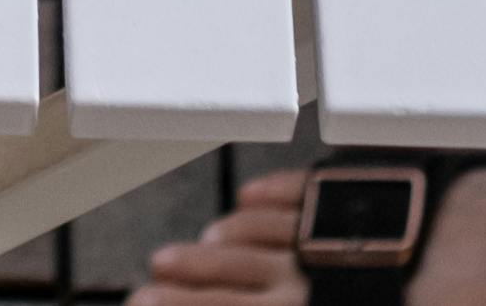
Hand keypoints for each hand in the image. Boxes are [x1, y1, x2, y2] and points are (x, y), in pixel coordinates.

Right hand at [142, 168, 321, 296]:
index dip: (177, 301)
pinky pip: (298, 191)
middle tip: (155, 266)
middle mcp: (302, 278)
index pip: (220, 305)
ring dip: (221, 233)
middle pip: (228, 267)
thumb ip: (250, 301)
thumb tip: (218, 282)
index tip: (142, 300)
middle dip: (184, 265)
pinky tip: (248, 196)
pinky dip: (270, 192)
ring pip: (256, 227)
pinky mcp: (343, 206)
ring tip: (204, 240)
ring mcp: (325, 238)